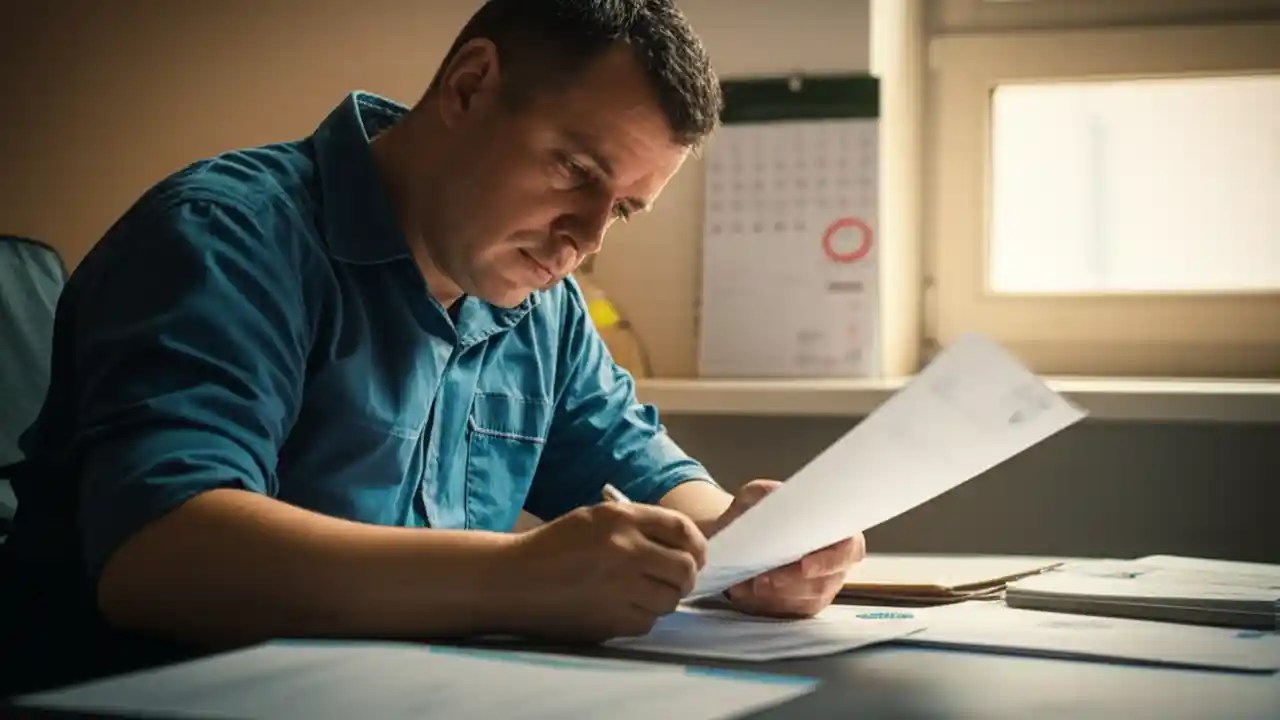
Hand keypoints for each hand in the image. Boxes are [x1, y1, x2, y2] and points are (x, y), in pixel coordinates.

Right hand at [505, 500, 706, 641]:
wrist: (514, 579)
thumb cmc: (555, 545)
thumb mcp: (596, 518)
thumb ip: (638, 525)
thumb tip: (683, 544)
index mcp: (621, 518)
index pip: (682, 528)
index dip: (697, 544)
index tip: (695, 554)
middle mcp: (625, 550)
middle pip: (685, 568)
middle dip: (686, 576)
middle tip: (675, 579)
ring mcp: (619, 587)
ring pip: (670, 600)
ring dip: (663, 598)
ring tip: (642, 593)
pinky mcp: (610, 619)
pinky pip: (647, 622)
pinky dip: (641, 617)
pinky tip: (620, 607)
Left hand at [714, 479, 866, 617]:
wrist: (736, 538)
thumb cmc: (756, 514)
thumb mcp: (756, 495)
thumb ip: (765, 493)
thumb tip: (771, 497)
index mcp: (836, 530)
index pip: (849, 549)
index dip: (831, 561)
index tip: (804, 566)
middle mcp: (835, 561)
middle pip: (826, 582)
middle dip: (794, 584)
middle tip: (764, 580)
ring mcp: (822, 585)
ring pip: (809, 600)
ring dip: (778, 596)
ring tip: (749, 585)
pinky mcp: (804, 603)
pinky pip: (793, 611)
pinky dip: (768, 604)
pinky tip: (746, 592)